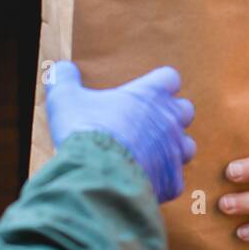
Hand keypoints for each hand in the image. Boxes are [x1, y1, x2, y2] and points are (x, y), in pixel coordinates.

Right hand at [45, 61, 194, 202]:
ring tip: (149, 153)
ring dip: (172, 148)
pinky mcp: (172, 180)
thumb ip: (64, 80)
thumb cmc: (85, 130)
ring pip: (188, 145)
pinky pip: (175, 179)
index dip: (159, 84)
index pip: (169, 78)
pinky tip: (144, 181)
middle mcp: (169, 120)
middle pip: (185, 110)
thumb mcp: (65, 98)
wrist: (98, 174)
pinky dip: (163, 180)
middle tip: (146, 124)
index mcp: (150, 95)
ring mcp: (174, 151)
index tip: (145, 92)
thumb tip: (60, 68)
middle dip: (170, 115)